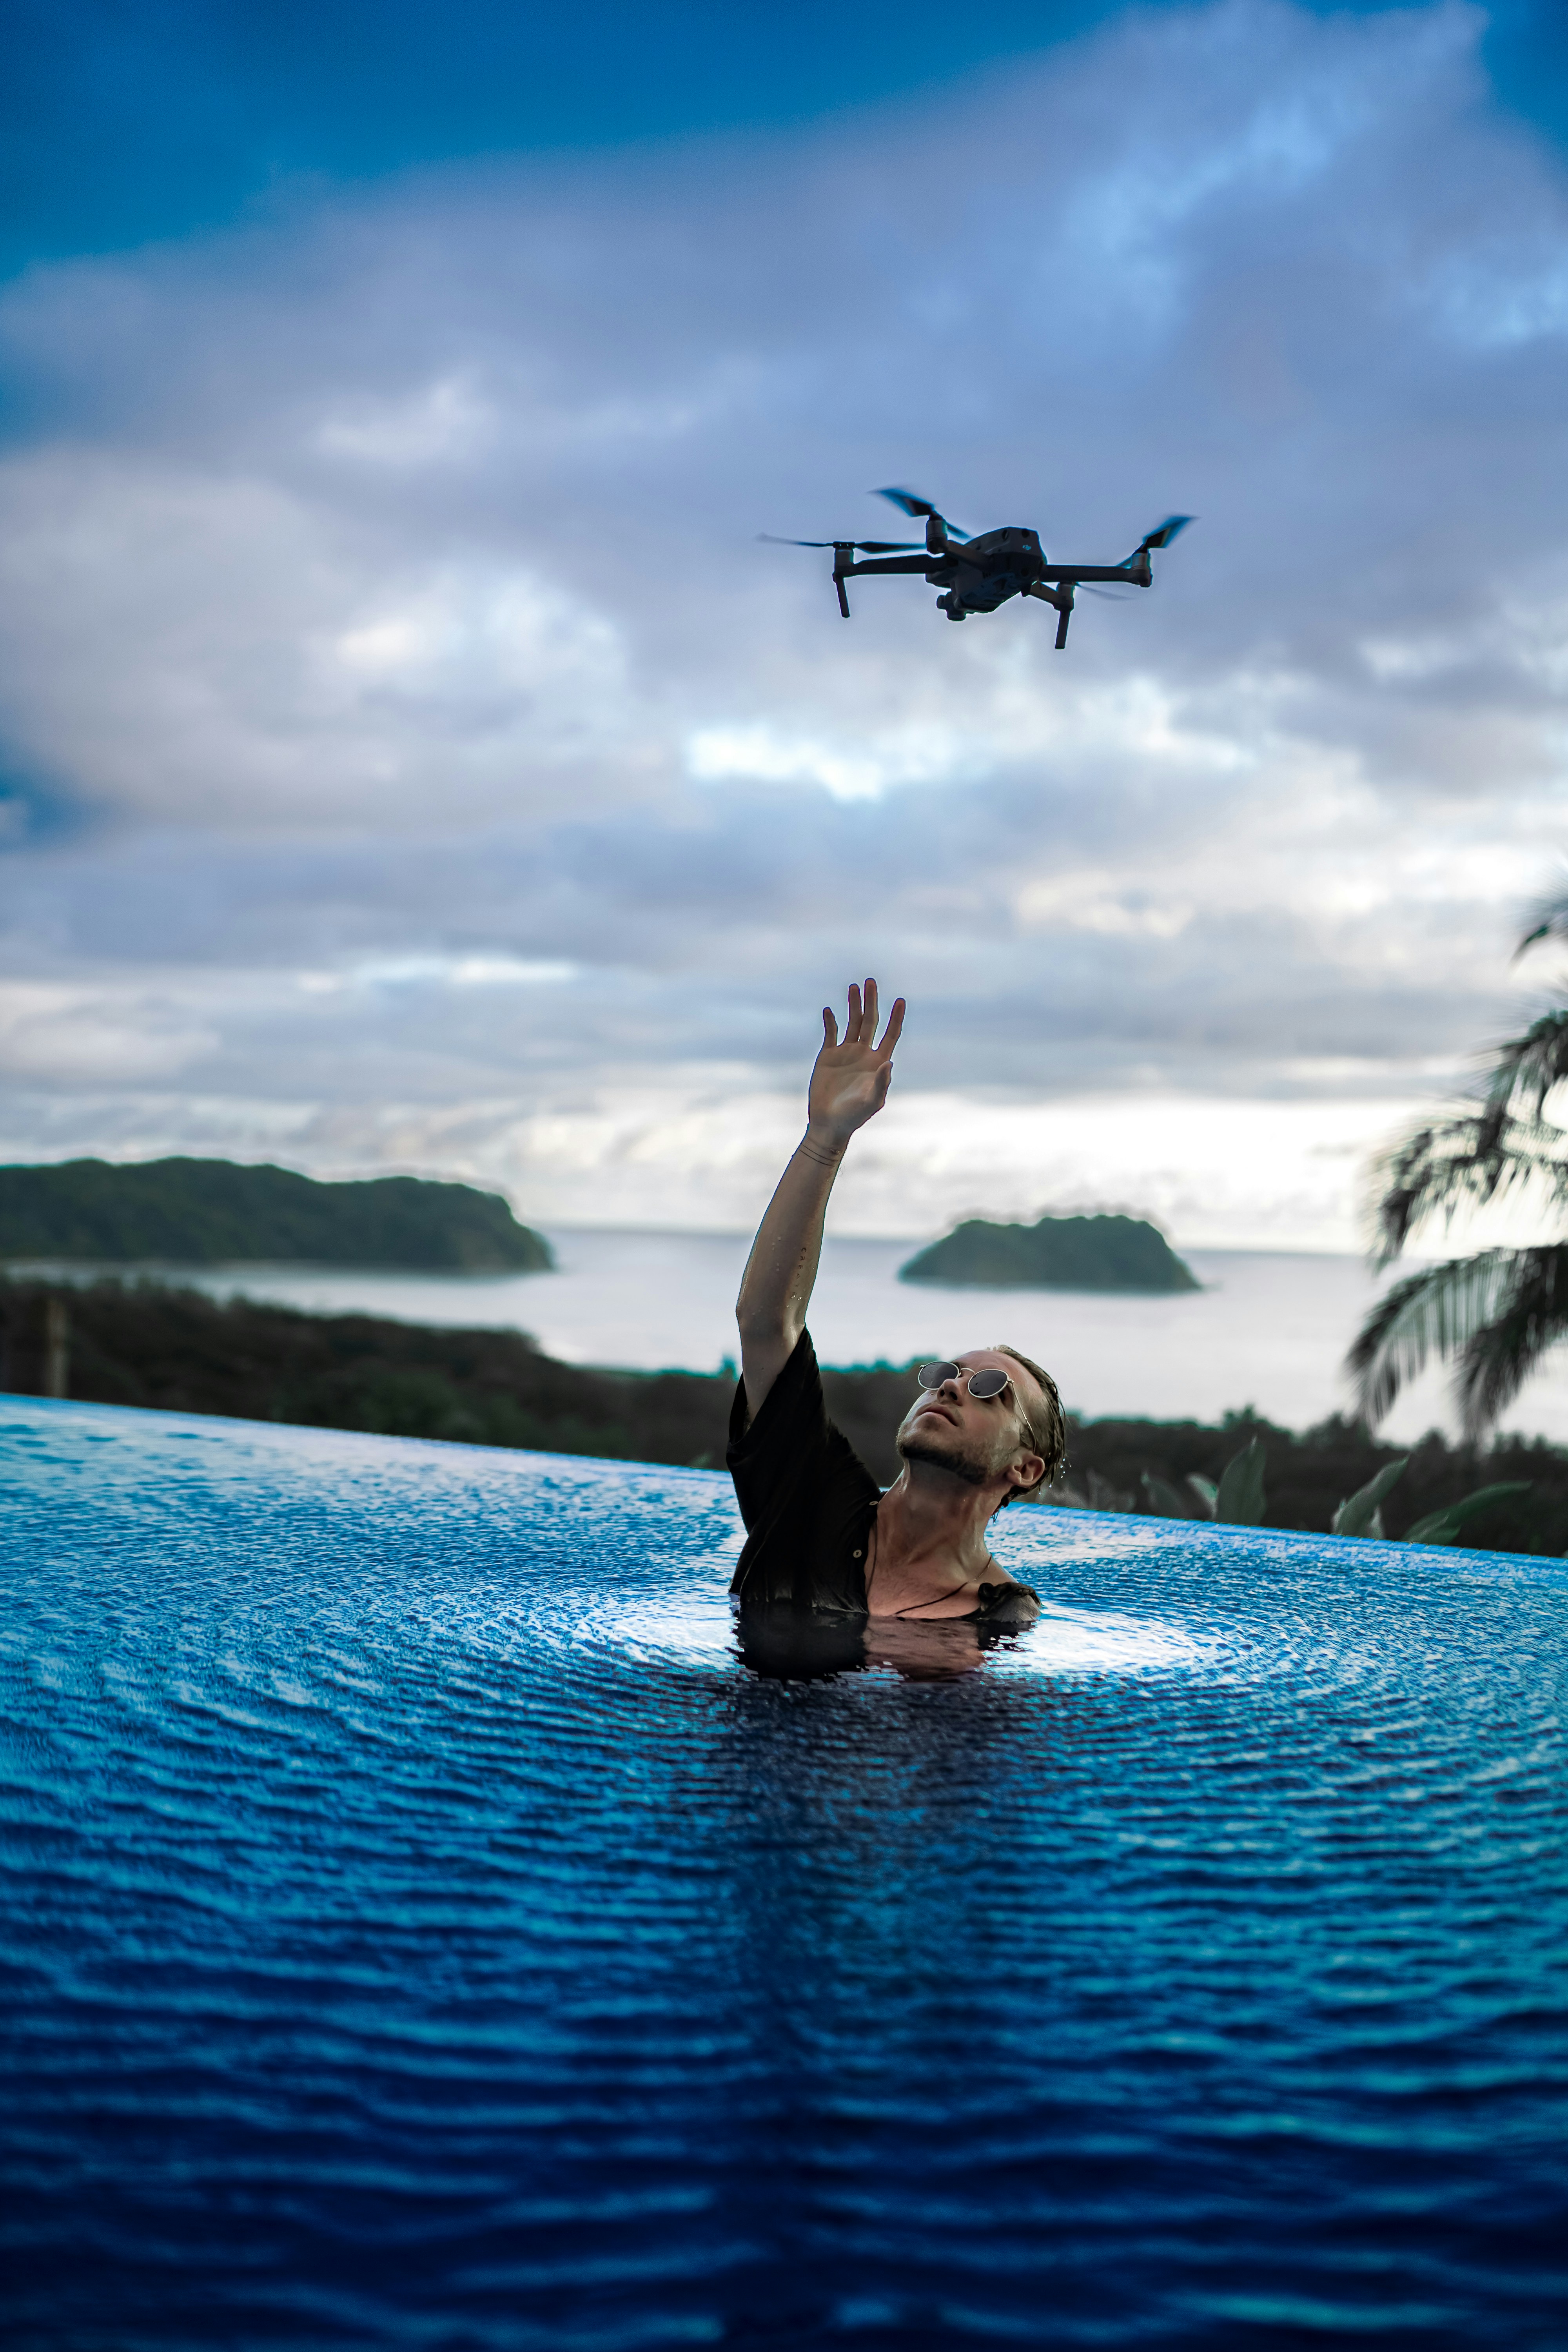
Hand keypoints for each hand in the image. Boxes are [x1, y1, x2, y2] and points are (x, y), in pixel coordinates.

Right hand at [807, 978, 904, 1147]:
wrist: (829, 1124)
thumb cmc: (854, 1116)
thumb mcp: (872, 1101)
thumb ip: (881, 1082)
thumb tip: (889, 1062)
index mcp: (878, 1062)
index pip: (890, 1034)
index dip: (896, 1018)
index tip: (900, 1001)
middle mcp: (863, 1053)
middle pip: (870, 1021)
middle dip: (871, 1002)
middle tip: (870, 982)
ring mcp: (846, 1053)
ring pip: (851, 1022)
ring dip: (852, 1005)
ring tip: (853, 987)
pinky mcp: (827, 1056)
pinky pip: (830, 1033)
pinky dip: (830, 1021)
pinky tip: (830, 1010)